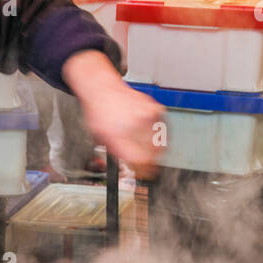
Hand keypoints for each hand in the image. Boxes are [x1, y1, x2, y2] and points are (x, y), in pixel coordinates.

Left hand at [63, 50, 165, 176]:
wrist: (103, 89)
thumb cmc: (99, 113)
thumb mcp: (100, 139)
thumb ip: (117, 154)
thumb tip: (133, 167)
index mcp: (118, 136)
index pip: (140, 161)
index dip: (145, 171)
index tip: (145, 173)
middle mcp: (134, 125)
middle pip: (154, 154)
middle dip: (151, 161)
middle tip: (147, 163)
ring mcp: (147, 115)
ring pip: (161, 143)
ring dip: (157, 149)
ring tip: (146, 148)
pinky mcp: (156, 109)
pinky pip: (163, 130)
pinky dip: (158, 135)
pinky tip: (147, 133)